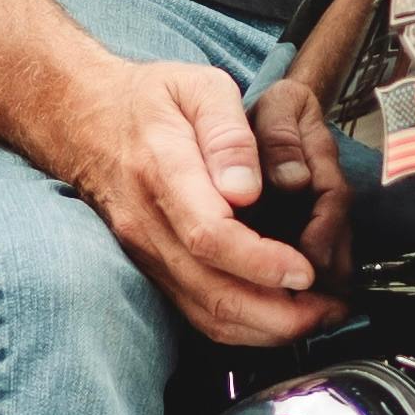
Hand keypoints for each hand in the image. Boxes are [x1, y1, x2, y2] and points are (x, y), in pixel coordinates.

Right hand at [64, 57, 333, 347]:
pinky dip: (243, 326)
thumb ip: (228, 133)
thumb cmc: (149, 100)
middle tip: (329, 307)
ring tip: (317, 316)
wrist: (85, 120)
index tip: (306, 270)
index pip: (210, 235)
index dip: (262, 263)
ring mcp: (145, 254)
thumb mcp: (197, 85)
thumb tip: (247, 189)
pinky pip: (197, 312)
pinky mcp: (151, 270)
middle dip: (280, 314)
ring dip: (267, 328)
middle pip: (213, 292)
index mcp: (163, 171)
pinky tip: (281, 315)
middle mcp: (148, 224)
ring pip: (206, 314)